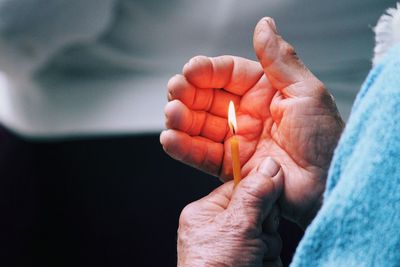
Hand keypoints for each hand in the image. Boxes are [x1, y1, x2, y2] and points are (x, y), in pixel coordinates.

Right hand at [161, 17, 343, 227]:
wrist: (328, 186)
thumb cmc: (325, 139)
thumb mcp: (307, 92)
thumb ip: (280, 59)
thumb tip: (264, 24)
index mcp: (265, 91)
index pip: (227, 73)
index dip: (207, 70)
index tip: (191, 70)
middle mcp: (247, 113)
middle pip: (207, 98)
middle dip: (188, 93)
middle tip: (176, 91)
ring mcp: (236, 140)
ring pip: (200, 125)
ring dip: (181, 119)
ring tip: (172, 114)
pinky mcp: (230, 166)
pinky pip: (201, 155)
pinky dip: (184, 148)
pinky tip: (171, 139)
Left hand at [178, 158, 282, 266]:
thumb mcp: (237, 226)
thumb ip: (255, 194)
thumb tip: (270, 165)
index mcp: (206, 213)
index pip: (241, 188)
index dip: (258, 197)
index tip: (265, 209)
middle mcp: (217, 229)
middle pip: (258, 211)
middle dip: (264, 228)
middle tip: (255, 242)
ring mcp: (233, 248)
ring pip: (267, 234)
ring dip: (268, 248)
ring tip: (253, 261)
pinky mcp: (247, 262)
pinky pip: (269, 252)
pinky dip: (269, 261)